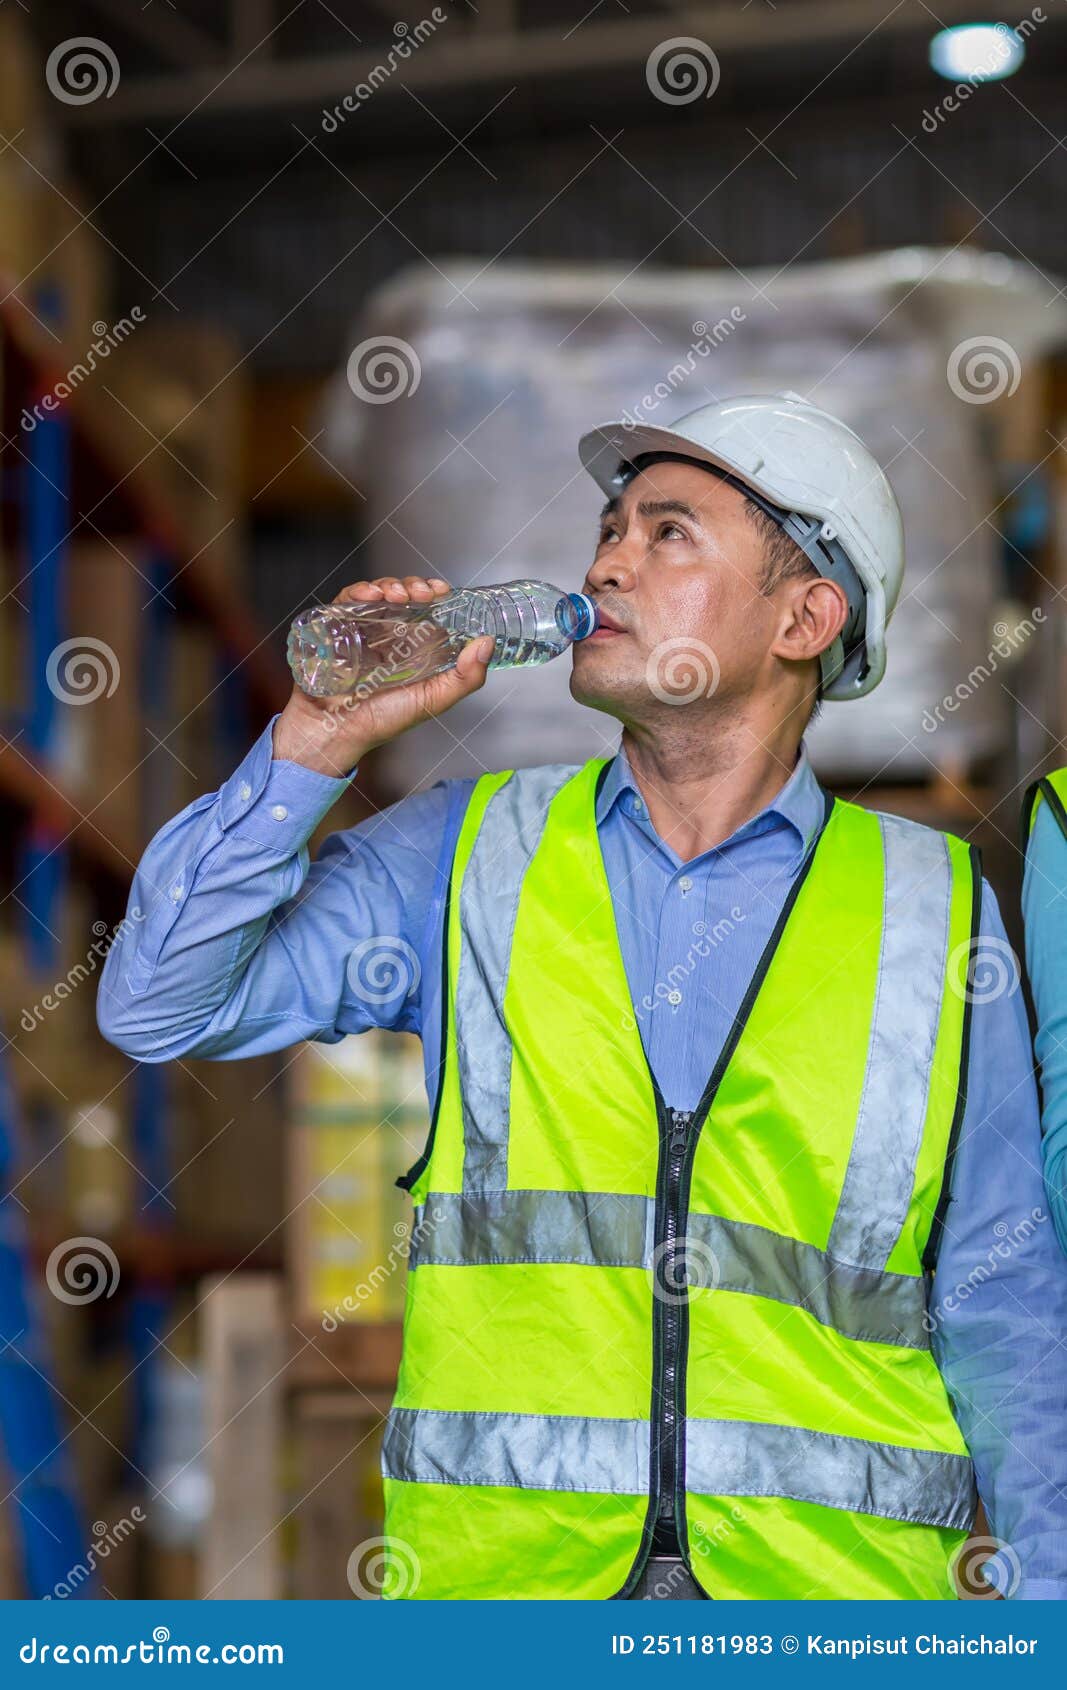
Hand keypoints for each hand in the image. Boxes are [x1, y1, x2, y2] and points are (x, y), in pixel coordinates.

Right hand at [273, 576, 493, 777]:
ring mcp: (360, 630)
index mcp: (411, 649)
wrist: (335, 732)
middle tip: (422, 593)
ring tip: (396, 594)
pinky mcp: (334, 628)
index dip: (434, 595)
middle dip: (414, 586)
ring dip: (390, 585)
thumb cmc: (381, 721)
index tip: (442, 591)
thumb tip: (487, 643)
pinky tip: (369, 595)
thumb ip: (465, 678)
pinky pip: (345, 600)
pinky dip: (358, 591)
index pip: (426, 611)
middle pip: (403, 596)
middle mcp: (386, 636)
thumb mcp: (432, 700)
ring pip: (377, 593)